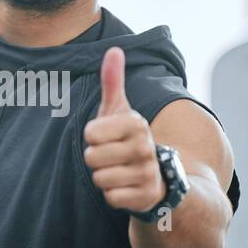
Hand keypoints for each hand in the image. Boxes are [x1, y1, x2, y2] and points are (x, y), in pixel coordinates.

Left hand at [83, 47, 164, 212]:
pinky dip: (113, 195)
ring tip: (119, 171)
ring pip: (100, 178)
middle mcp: (145, 147)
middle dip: (96, 159)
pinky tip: (125, 187)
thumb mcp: (120, 111)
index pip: (90, 132)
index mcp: (136, 123)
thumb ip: (113, 82)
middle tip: (112, 157)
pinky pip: (111, 197)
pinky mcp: (145, 196)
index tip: (107, 137)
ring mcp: (147, 172)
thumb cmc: (127, 139)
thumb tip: (113, 50)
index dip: (92, 137)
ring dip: (104, 177)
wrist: (157, 177)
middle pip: (92, 157)